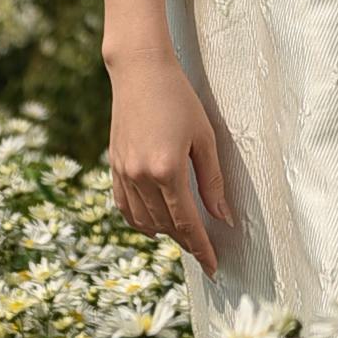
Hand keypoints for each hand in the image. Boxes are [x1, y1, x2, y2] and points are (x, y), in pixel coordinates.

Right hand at [105, 42, 234, 276]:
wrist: (140, 70)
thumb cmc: (179, 98)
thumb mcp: (205, 137)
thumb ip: (212, 181)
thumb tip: (222, 217)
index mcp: (167, 169)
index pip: (187, 223)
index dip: (202, 248)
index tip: (214, 267)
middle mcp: (142, 176)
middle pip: (166, 225)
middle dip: (187, 242)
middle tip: (205, 253)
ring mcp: (124, 172)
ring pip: (144, 221)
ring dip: (165, 233)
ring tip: (184, 236)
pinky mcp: (115, 165)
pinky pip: (124, 207)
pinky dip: (139, 221)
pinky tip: (154, 224)